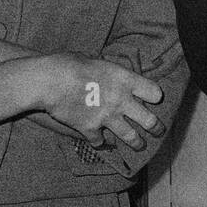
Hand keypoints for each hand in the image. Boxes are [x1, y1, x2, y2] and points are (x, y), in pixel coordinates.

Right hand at [39, 54, 164, 150]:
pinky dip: (101, 143)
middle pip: (149, 121)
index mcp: (124, 80)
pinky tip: (101, 143)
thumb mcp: (95, 60)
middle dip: (156, 128)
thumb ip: (108, 72)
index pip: (154, 92)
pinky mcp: (90, 130)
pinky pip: (101, 142)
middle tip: (158, 131)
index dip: (155, 96)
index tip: (154, 100)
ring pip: (131, 137)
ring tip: (140, 145)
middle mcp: (121, 101)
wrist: (48, 81)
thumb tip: (109, 73)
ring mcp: (107, 117)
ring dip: (137, 142)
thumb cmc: (68, 64)